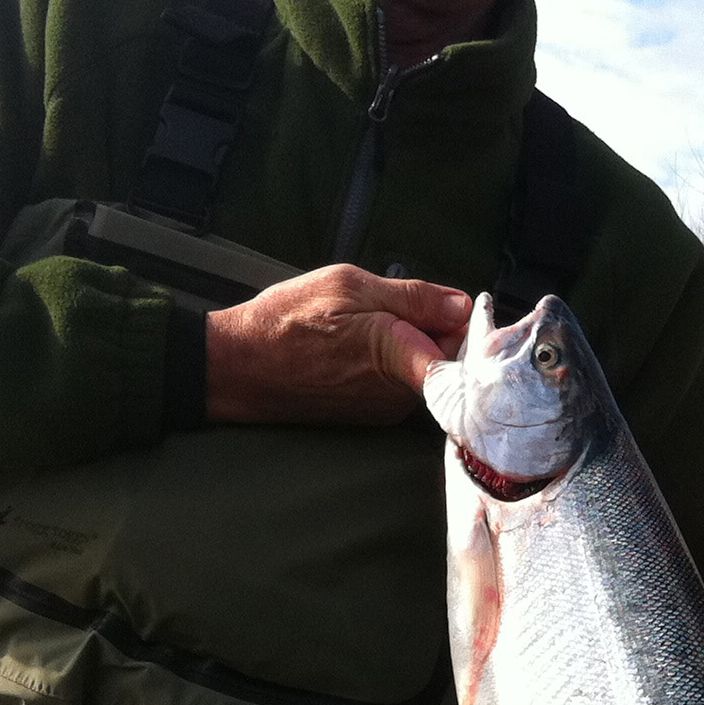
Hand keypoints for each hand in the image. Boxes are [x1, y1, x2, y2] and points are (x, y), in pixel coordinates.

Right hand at [204, 266, 471, 422]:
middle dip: (430, 327)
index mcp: (401, 357)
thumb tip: (460, 304)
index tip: (444, 303)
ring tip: (361, 325)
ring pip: (421, 367)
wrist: (237, 369)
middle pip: (446, 355)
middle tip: (389, 306)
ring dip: (405, 343)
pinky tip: (352, 348)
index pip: (466, 345)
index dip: (461, 319)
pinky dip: (387, 362)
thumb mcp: (348, 287)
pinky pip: (398, 382)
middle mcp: (400, 394)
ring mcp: (386, 410)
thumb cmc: (286, 322)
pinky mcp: (371, 418)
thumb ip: (412, 297)